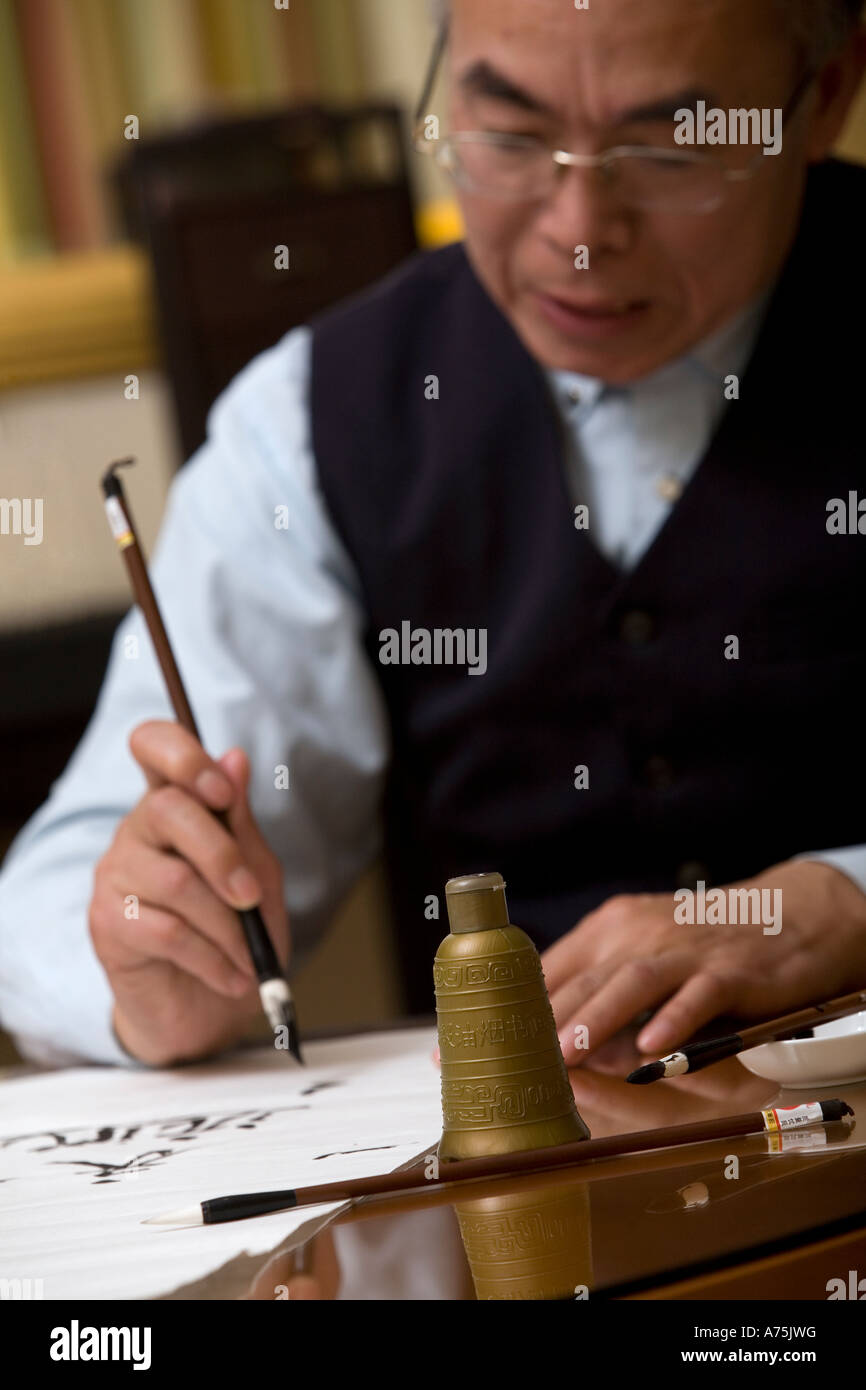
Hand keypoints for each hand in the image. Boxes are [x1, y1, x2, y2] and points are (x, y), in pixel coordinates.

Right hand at [88, 720, 288, 1065]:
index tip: (221, 791)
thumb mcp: (256, 874)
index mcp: (173, 804)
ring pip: (175, 881)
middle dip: (223, 856)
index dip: (183, 756)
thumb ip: (241, 822)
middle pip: (169, 810)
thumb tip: (235, 758)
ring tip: (250, 955)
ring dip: (227, 925)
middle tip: (252, 898)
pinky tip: (231, 975)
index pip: (153, 745)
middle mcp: (136, 830)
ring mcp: (115, 875)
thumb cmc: (236, 932)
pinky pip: (167, 931)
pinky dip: (213, 958)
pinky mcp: (107, 925)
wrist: (212, 1009)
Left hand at [542, 861, 865, 1065]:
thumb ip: (599, 983)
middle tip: (514, 1061)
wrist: (790, 913)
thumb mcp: (643, 947)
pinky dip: (675, 1020)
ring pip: (633, 982)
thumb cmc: (704, 942)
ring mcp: (686, 950)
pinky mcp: (731, 970)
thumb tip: (548, 1037)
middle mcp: (641, 931)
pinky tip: (654, 1049)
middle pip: (586, 977)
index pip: (553, 967)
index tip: (485, 1042)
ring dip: (597, 1019)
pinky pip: (698, 995)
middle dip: (546, 1021)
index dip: (517, 1007)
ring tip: (566, 1054)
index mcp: (611, 926)